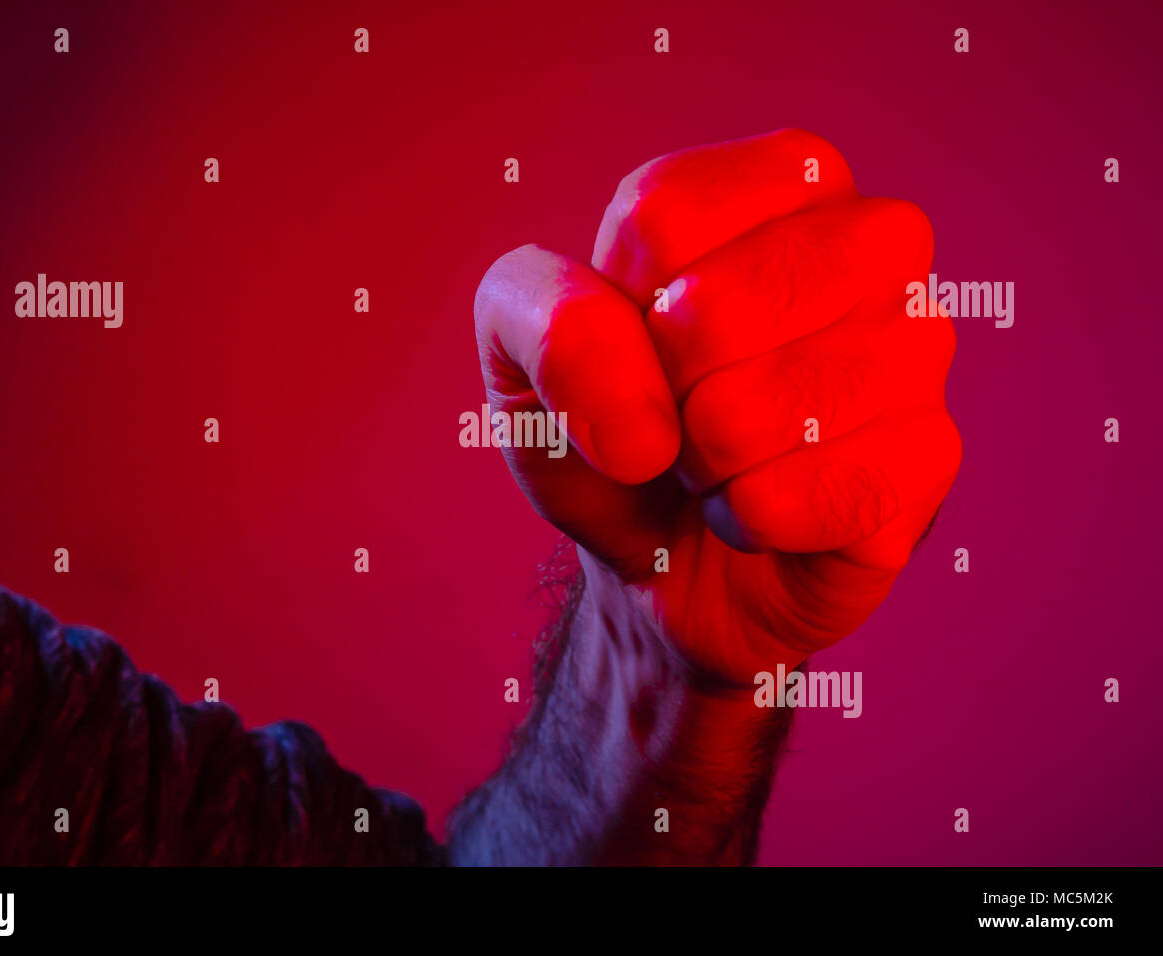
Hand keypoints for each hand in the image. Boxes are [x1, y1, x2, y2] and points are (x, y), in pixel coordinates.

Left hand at [474, 128, 960, 685]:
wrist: (658, 561)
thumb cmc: (609, 433)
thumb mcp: (523, 359)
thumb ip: (540, 320)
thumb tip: (639, 420)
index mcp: (774, 182)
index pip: (664, 215)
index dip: (617, 308)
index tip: (634, 341)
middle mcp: (866, 243)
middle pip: (719, 309)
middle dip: (663, 391)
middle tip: (678, 413)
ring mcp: (916, 346)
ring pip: (768, 410)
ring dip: (707, 464)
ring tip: (719, 461)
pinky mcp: (930, 455)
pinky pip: (815, 493)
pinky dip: (753, 521)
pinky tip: (761, 511)